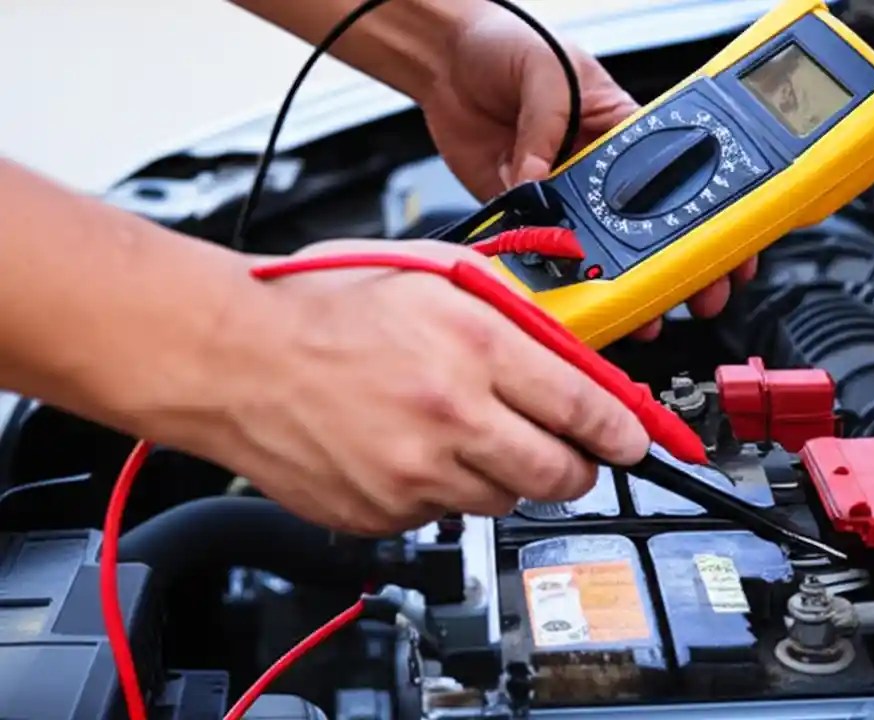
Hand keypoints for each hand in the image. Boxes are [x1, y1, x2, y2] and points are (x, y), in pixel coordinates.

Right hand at [216, 239, 649, 535]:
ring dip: (505, 475)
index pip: (585, 407)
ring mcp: (417, 473)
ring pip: (507, 500)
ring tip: (466, 436)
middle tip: (571, 453)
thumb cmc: (326, 306)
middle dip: (578, 467)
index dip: (624, 431)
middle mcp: (453, 415)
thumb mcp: (434, 275)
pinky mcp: (385, 512)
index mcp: (474, 345)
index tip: (635, 440)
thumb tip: (570, 346)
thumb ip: (512, 309)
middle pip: (561, 473)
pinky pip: (446, 516)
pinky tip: (413, 450)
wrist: (234, 357)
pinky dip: (445, 490)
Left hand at [415, 3, 756, 339]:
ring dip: (622, 283)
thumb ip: (547, 127)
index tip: (729, 245)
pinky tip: (573, 298)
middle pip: (647, 226)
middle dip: (679, 265)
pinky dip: (554, 278)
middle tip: (700, 294)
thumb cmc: (508, 43)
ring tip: (645, 312)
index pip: (676, 178)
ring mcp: (562, 196)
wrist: (444, 58)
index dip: (707, 215)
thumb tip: (538, 180)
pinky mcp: (523, 213)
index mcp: (622, 131)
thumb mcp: (546, 70)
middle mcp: (597, 171)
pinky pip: (542, 251)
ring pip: (600, 249)